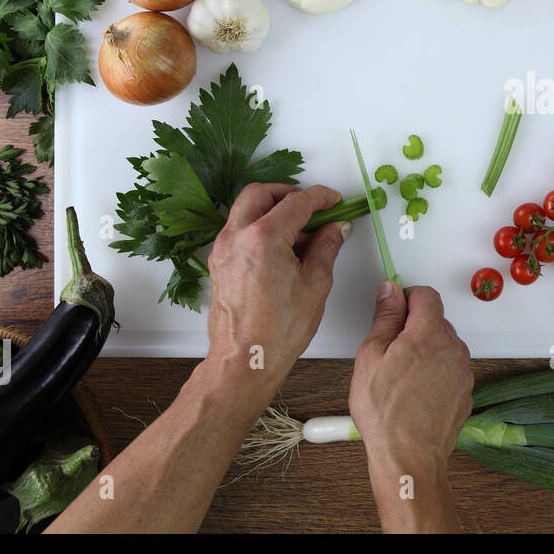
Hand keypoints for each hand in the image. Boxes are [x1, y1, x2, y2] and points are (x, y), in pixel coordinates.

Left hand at [205, 183, 349, 399]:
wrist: (245, 360)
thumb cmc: (276, 331)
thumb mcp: (316, 284)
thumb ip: (327, 247)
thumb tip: (335, 229)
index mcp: (264, 238)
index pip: (297, 202)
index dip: (321, 197)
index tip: (334, 201)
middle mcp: (237, 238)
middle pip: (262, 193)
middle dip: (289, 193)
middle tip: (313, 207)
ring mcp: (223, 250)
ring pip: (245, 209)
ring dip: (272, 209)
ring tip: (299, 231)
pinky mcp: (218, 263)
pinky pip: (238, 230)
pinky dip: (259, 227)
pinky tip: (281, 248)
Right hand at [349, 282, 473, 531]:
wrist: (409, 457)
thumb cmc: (386, 413)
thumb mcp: (371, 356)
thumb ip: (385, 317)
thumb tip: (390, 291)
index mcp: (429, 334)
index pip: (426, 295)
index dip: (407, 297)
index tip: (393, 307)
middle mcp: (453, 348)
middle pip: (435, 321)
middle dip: (413, 327)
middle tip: (389, 351)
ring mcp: (463, 371)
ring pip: (443, 346)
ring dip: (425, 351)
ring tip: (400, 378)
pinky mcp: (465, 391)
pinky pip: (449, 369)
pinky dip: (435, 373)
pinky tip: (414, 392)